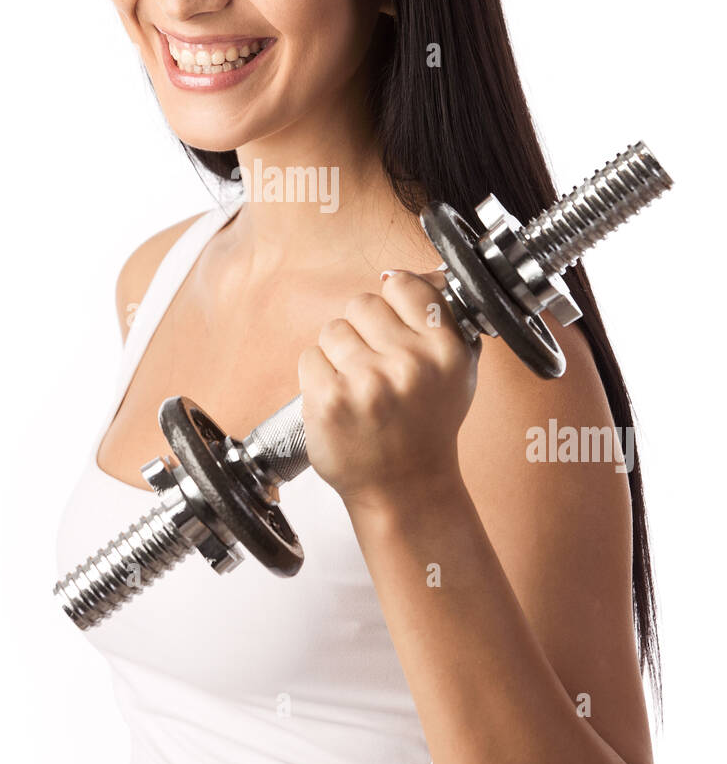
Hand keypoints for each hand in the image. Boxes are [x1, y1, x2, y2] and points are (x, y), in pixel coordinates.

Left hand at [297, 268, 480, 509]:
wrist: (405, 489)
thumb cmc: (427, 428)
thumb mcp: (455, 372)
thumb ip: (438, 320)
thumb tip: (409, 275)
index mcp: (445, 350)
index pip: (403, 285)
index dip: (393, 301)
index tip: (392, 324)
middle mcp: (409, 364)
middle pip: (362, 303)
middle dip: (362, 329)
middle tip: (374, 365)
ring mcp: (367, 382)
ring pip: (332, 330)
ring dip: (338, 354)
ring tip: (359, 387)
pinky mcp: (329, 400)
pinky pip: (310, 357)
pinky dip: (318, 376)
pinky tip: (340, 400)